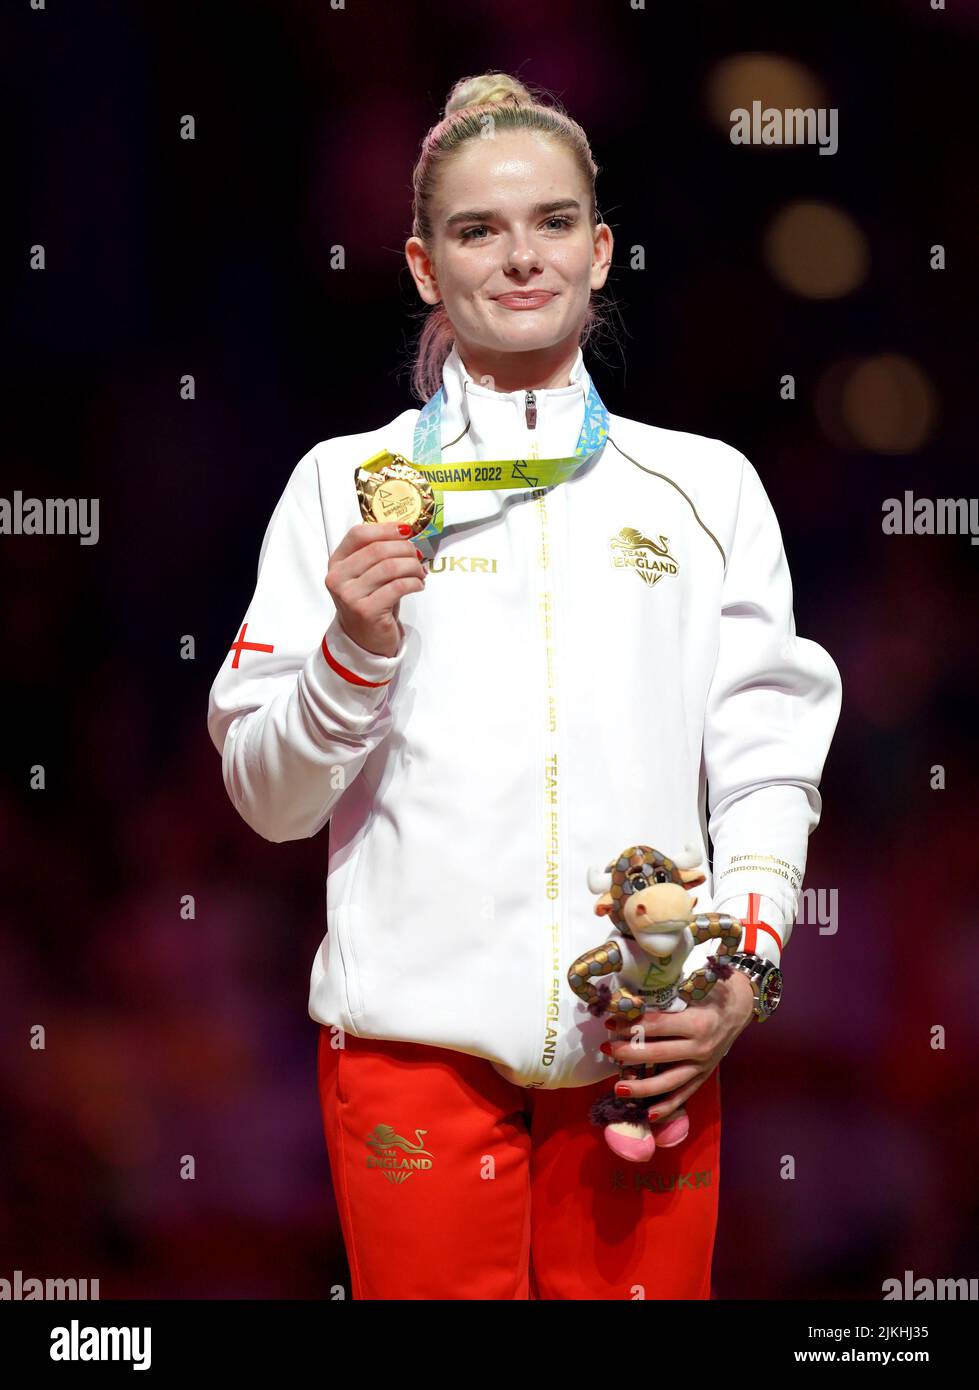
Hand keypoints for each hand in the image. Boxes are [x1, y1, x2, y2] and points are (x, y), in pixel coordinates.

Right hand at [326, 522, 425, 658]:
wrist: (365, 640)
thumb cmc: (370, 602)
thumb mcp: (367, 575)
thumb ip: (378, 554)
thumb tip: (406, 533)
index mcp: (337, 563)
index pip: (358, 534)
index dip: (385, 528)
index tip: (406, 530)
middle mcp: (338, 578)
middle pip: (377, 549)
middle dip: (405, 549)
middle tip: (418, 556)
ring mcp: (350, 596)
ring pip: (390, 567)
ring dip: (412, 566)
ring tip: (420, 573)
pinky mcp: (366, 611)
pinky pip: (398, 587)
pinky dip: (414, 583)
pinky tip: (419, 585)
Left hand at [603, 972, 755, 1119]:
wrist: (740, 1006)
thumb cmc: (712, 992)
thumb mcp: (692, 988)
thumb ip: (666, 997)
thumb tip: (631, 1001)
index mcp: (696, 1022)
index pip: (656, 1026)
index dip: (630, 1025)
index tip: (609, 1022)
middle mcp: (700, 1047)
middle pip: (657, 1055)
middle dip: (627, 1053)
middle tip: (606, 1049)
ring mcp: (703, 1065)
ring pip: (668, 1082)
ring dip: (641, 1087)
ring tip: (618, 1088)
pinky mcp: (704, 1076)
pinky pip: (685, 1095)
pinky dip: (668, 1107)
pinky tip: (649, 1115)